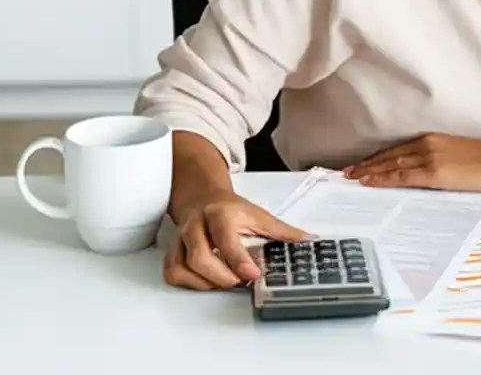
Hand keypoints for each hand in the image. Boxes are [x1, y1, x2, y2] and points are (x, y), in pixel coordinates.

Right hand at [162, 189, 309, 290]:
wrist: (201, 196)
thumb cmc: (231, 209)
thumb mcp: (258, 215)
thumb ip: (282, 231)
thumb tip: (308, 240)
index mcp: (220, 213)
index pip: (225, 238)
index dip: (237, 260)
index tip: (253, 276)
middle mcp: (197, 225)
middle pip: (199, 257)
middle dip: (221, 276)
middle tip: (240, 282)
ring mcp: (181, 239)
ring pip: (182, 267)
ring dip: (205, 283)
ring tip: (226, 281)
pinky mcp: (172, 250)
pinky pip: (172, 272)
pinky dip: (189, 283)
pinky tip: (207, 281)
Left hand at [343, 132, 480, 192]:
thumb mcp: (461, 156)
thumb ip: (442, 160)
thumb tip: (429, 173)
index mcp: (434, 139)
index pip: (398, 148)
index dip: (378, 157)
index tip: (361, 164)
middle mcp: (428, 144)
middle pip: (389, 154)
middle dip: (367, 163)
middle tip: (345, 172)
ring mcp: (430, 157)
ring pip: (391, 164)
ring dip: (368, 170)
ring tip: (351, 177)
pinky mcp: (435, 172)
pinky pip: (402, 175)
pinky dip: (382, 178)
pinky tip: (368, 181)